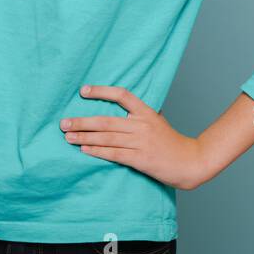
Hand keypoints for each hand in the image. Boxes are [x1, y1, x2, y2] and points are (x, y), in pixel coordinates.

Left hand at [61, 85, 203, 189]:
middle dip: (82, 121)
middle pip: (106, 120)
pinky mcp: (140, 159)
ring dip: (84, 137)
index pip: (122, 95)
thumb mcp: (158, 122)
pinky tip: (84, 149)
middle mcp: (142, 124)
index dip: (101, 91)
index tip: (82, 91)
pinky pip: (114, 154)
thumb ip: (140, 115)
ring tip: (68, 136)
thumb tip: (122, 109)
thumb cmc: (171, 142)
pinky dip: (97, 151)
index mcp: (146, 112)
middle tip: (64, 123)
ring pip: (107, 137)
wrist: (189, 162)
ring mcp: (141, 142)